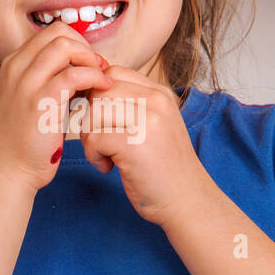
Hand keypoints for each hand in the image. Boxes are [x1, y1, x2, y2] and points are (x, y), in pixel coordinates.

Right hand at [0, 21, 112, 192]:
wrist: (8, 170)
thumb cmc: (24, 140)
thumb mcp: (29, 99)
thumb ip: (47, 79)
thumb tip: (79, 67)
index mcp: (14, 64)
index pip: (50, 32)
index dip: (77, 43)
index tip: (90, 64)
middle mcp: (16, 68)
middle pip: (59, 33)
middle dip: (85, 47)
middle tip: (98, 69)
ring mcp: (26, 83)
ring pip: (65, 46)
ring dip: (91, 59)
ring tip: (101, 80)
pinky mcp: (40, 102)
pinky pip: (74, 74)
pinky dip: (94, 77)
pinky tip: (102, 89)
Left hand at [78, 65, 208, 224]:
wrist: (187, 201)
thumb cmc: (162, 168)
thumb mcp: (153, 126)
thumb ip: (129, 105)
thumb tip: (87, 91)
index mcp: (160, 93)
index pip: (112, 73)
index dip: (96, 97)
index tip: (102, 123)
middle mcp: (156, 101)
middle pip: (99, 91)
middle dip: (90, 118)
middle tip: (101, 143)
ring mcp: (148, 121)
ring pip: (93, 112)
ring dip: (89, 138)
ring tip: (105, 156)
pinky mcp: (135, 144)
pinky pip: (95, 138)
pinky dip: (93, 155)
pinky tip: (108, 167)